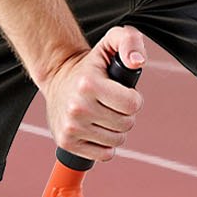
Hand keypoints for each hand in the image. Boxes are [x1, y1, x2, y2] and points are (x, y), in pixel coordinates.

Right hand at [41, 25, 145, 160]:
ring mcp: (71, 127)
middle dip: (126, 114)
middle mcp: (78, 107)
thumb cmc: (92, 63)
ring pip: (116, 141)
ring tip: (104, 115)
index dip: (134, 99)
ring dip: (116, 130)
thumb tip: (138, 62)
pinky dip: (106, 145)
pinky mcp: (67, 142)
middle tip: (113, 103)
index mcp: (89, 84)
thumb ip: (130, 42)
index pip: (132, 105)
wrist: (58, 78)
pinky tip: (97, 130)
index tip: (124, 92)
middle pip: (126, 124)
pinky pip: (103, 155)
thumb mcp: (111, 42)